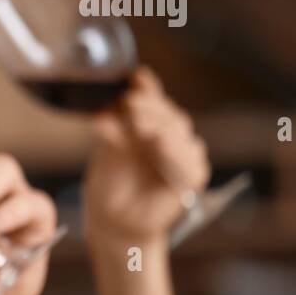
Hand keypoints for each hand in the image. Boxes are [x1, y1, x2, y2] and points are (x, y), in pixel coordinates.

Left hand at [84, 67, 209, 248]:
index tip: (134, 75)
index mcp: (150, 123)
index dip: (147, 86)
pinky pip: (189, 164)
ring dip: (160, 125)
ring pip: (180, 134)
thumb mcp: (106, 150)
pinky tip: (159, 143)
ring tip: (137, 121)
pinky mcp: (190, 178)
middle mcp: (170, 136)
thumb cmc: (110, 182)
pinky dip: (175, 153)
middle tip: (130, 101)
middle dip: (150, 106)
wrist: (112, 219)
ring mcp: (181, 156)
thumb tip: (105, 109)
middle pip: (168, 114)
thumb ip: (112, 129)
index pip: (154, 99)